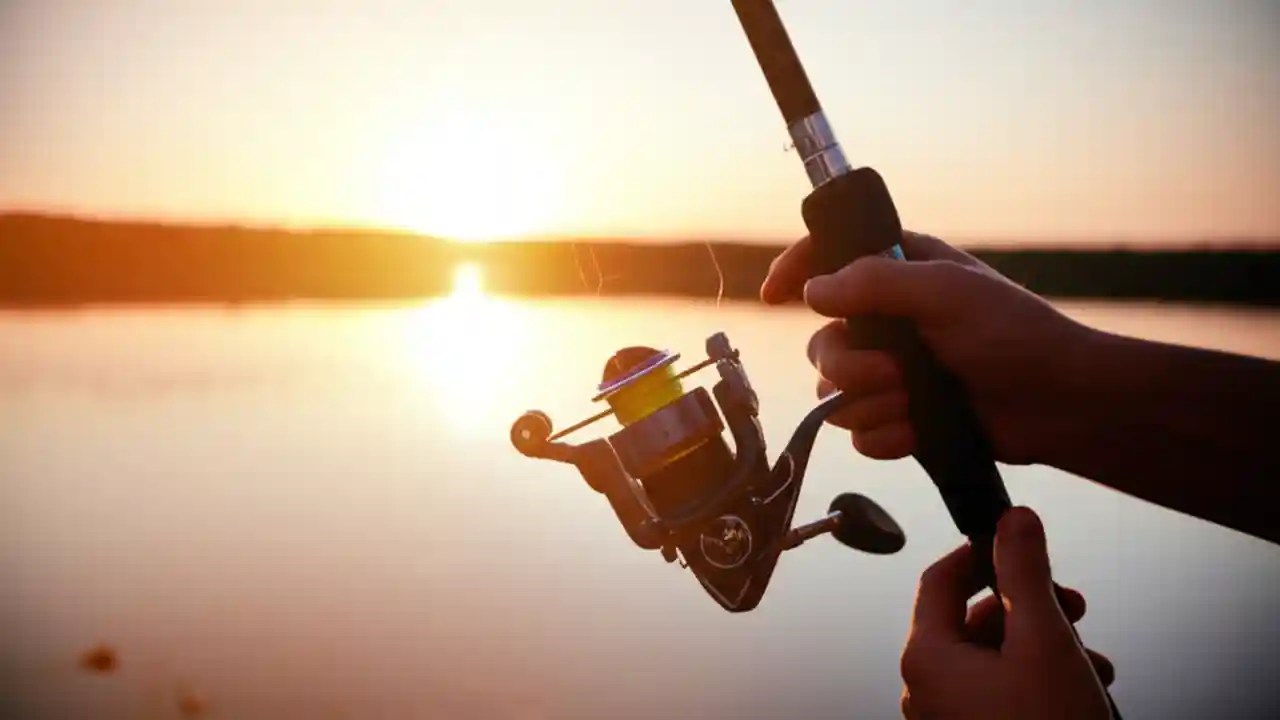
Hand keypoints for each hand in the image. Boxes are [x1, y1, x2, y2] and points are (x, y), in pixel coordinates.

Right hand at [761, 231, 1094, 465]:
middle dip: (848, 367)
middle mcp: (887, 322)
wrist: (1057, 405)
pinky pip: (858, 432)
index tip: (775, 294)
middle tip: (894, 373)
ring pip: (833, 393)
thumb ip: (876, 283)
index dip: (795, 272)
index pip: (828, 260)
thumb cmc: (1016, 335)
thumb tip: (813, 292)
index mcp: (899, 272)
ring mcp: (891, 372)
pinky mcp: (900, 417)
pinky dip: (884, 436)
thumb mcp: (946, 291)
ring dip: (871, 404)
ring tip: (914, 404)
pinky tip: (917, 432)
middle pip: (820, 343)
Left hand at [899, 507, 1114, 719]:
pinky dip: (1036, 678)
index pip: (938, 579)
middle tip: (1069, 604)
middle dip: (1027, 606)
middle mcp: (926, 689)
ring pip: (991, 657)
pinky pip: (997, 691)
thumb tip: (1014, 520)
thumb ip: (1026, 571)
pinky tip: (1082, 685)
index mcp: (927, 657)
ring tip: (1089, 655)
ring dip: (1042, 644)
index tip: (1014, 543)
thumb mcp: (1044, 639)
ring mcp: (948, 718)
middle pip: (969, 619)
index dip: (979, 552)